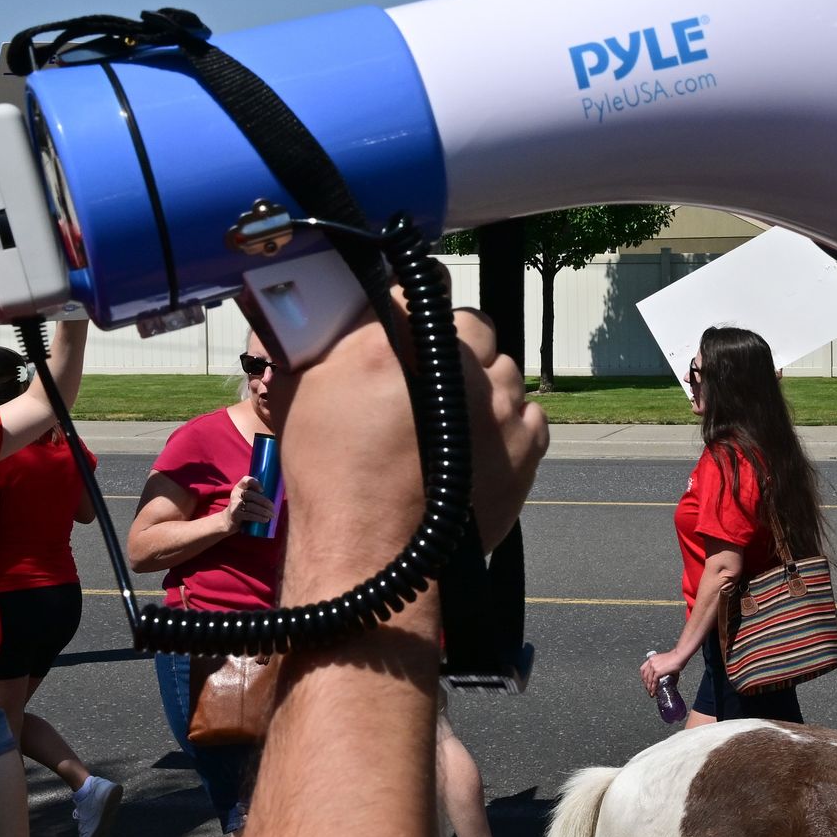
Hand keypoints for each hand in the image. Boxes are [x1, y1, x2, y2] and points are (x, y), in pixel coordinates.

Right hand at [217, 474, 276, 535]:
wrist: (228, 520)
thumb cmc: (243, 507)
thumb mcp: (247, 498)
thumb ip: (257, 493)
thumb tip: (278, 493)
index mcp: (239, 487)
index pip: (246, 480)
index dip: (255, 483)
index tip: (263, 490)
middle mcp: (235, 494)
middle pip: (251, 495)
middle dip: (264, 501)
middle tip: (273, 507)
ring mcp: (234, 504)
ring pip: (251, 506)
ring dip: (264, 511)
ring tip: (272, 515)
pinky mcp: (235, 514)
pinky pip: (249, 515)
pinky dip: (259, 518)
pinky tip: (265, 519)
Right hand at [278, 277, 548, 598]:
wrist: (374, 555)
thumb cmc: (332, 475)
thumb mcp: (306, 386)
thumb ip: (330, 331)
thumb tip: (344, 297)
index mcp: (402, 339)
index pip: (426, 282)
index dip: (417, 298)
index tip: (410, 316)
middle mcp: (460, 363)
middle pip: (473, 325)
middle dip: (453, 343)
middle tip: (427, 378)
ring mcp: (501, 405)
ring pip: (504, 369)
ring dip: (483, 385)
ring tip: (451, 421)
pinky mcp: (526, 445)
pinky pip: (530, 413)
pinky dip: (510, 423)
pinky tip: (478, 445)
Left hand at [638, 648, 687, 697]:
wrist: (679, 656)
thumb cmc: (675, 658)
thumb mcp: (665, 662)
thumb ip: (662, 669)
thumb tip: (666, 678)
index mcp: (652, 659)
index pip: (643, 669)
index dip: (643, 677)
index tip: (645, 682)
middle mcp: (651, 662)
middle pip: (644, 675)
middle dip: (646, 684)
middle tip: (648, 689)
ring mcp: (654, 667)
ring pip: (648, 680)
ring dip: (649, 688)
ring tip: (651, 693)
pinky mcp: (658, 671)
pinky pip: (654, 682)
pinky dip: (653, 688)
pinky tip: (654, 691)